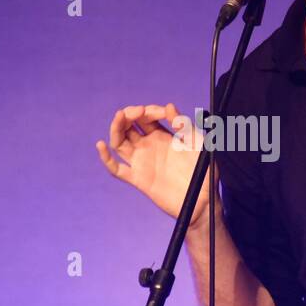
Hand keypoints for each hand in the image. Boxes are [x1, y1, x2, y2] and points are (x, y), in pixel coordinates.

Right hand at [96, 103, 210, 227]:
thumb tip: (168, 106)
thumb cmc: (204, 170)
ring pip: (119, 142)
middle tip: (138, 111)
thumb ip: (184, 125)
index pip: (146, 117)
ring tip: (120, 116)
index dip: (150, 111)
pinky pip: (116, 169)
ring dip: (116, 127)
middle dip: (129, 114)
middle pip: (128, 126)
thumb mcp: (198, 143)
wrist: (204, 199)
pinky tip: (101, 145)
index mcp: (162, 136)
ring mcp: (142, 162)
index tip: (164, 113)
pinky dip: (106, 158)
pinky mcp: (138, 179)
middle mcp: (148, 147)